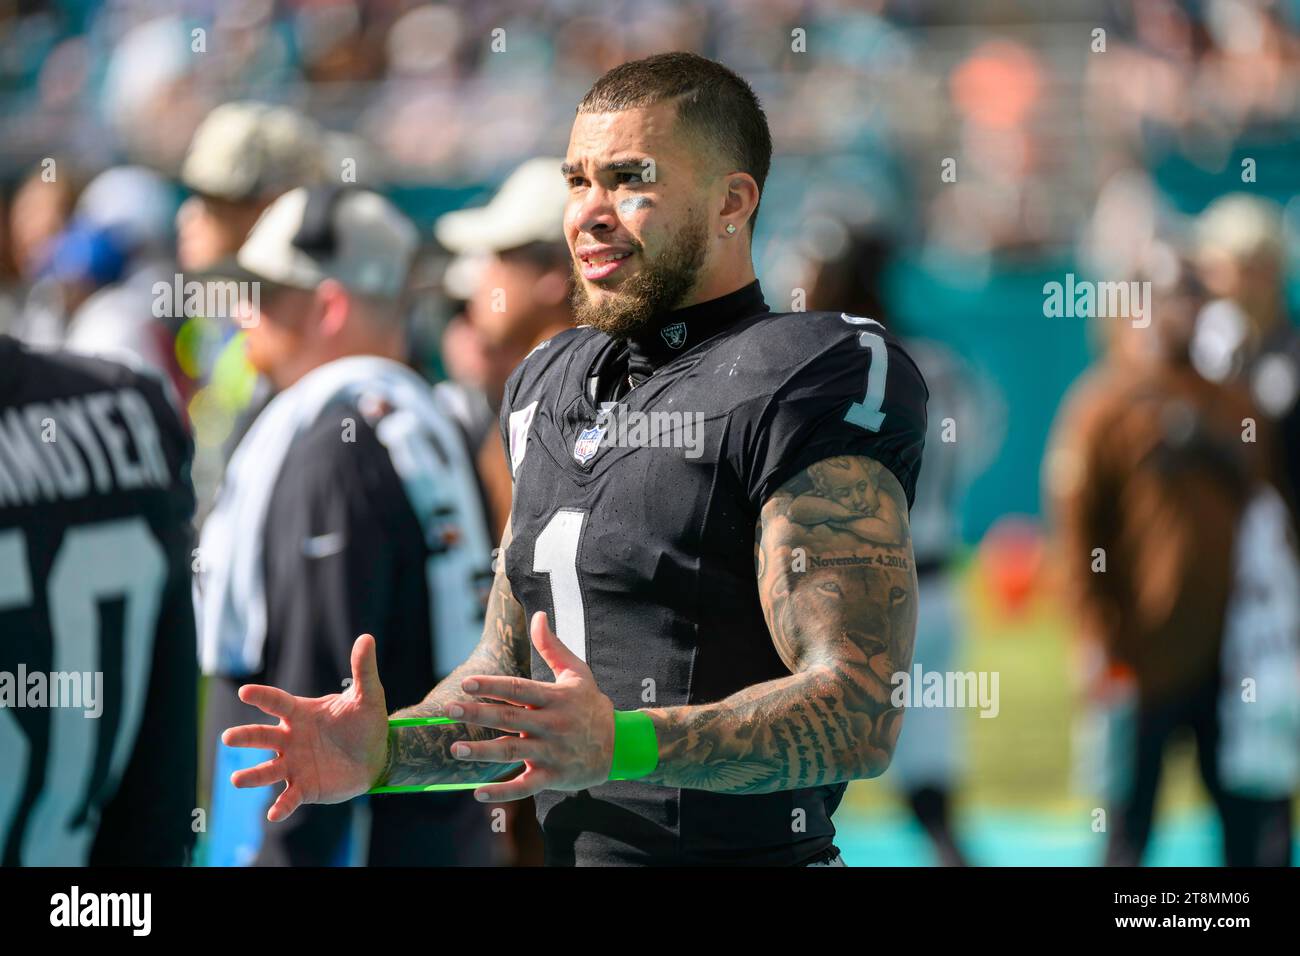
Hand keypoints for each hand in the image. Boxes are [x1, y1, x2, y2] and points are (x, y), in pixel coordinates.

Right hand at [222, 634, 388, 821]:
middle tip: (228, 738)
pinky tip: (273, 815)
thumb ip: (363, 669)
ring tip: (236, 779)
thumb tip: (366, 637)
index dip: (261, 697)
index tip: (245, 692)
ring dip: (252, 775)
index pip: (277, 702)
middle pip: (263, 736)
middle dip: (245, 737)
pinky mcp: (305, 787)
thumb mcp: (368, 695)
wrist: (377, 755)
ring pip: (267, 770)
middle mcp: (291, 739)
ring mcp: (295, 764)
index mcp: (301, 713)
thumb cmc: (365, 722)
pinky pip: (289, 798)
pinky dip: (281, 806)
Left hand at [450, 611, 614, 801]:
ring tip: (456, 749)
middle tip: (451, 709)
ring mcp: (552, 752)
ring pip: (513, 752)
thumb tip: (538, 615)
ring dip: (483, 752)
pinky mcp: (552, 777)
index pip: (519, 689)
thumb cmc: (590, 705)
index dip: (493, 686)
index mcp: (555, 698)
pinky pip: (525, 787)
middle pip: (510, 718)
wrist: (619, 745)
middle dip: (480, 713)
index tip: (467, 683)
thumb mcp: (577, 673)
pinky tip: (478, 792)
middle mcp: (552, 724)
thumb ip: (552, 646)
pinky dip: (502, 792)